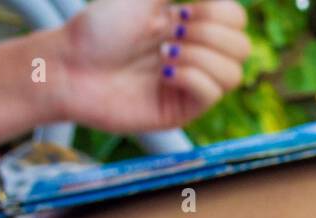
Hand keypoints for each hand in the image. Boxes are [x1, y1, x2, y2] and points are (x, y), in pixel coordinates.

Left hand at [54, 0, 249, 133]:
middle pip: (243, 46)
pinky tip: (163, 73)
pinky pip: (212, 94)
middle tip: (170, 31)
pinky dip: (190, 77)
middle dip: (208, 33)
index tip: (181, 8)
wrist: (72, 67)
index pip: (237, 19)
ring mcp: (192, 84)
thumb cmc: (99, 29)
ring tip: (163, 54)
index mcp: (191, 24)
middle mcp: (197, 54)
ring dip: (199, 56)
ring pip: (233, 73)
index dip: (218, 11)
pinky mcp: (183, 110)